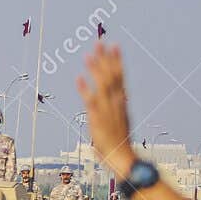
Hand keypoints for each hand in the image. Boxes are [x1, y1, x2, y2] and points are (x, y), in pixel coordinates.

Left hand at [76, 43, 138, 177]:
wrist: (122, 157)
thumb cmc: (119, 140)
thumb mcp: (120, 118)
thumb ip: (118, 105)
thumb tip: (121, 95)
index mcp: (122, 101)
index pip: (120, 75)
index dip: (117, 60)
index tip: (114, 45)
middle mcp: (116, 102)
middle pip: (111, 75)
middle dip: (106, 58)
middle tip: (99, 42)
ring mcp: (107, 109)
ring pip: (102, 84)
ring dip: (95, 69)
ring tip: (88, 55)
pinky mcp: (98, 119)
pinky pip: (90, 101)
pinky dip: (85, 90)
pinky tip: (78, 79)